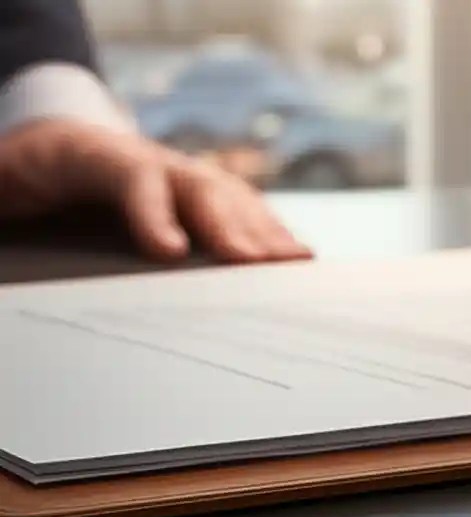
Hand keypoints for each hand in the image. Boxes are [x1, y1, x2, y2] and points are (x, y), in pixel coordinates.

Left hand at [0, 118, 311, 262]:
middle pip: (197, 186)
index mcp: (87, 154)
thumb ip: (14, 197)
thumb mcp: (7, 182)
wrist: (49, 149)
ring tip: (293, 263)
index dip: (153, 212)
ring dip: (262, 231)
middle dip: (230, 224)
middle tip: (254, 263)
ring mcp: (178, 174)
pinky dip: (268, 235)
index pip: (129, 175)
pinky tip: (293, 259)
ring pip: (226, 196)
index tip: (168, 252)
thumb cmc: (23, 174)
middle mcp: (146, 159)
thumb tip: (10, 229)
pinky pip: (239, 211)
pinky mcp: (196, 196)